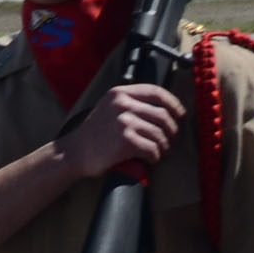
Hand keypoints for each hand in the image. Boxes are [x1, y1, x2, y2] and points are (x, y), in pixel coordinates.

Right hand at [53, 82, 184, 180]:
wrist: (73, 153)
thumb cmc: (93, 134)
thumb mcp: (108, 108)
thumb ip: (130, 103)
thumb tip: (165, 109)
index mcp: (119, 94)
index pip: (156, 92)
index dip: (173, 104)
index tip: (180, 115)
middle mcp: (123, 105)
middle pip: (163, 115)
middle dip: (172, 131)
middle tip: (170, 140)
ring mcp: (124, 123)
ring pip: (160, 134)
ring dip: (164, 146)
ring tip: (161, 152)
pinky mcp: (126, 141)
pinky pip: (152, 149)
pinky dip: (155, 157)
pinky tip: (151, 160)